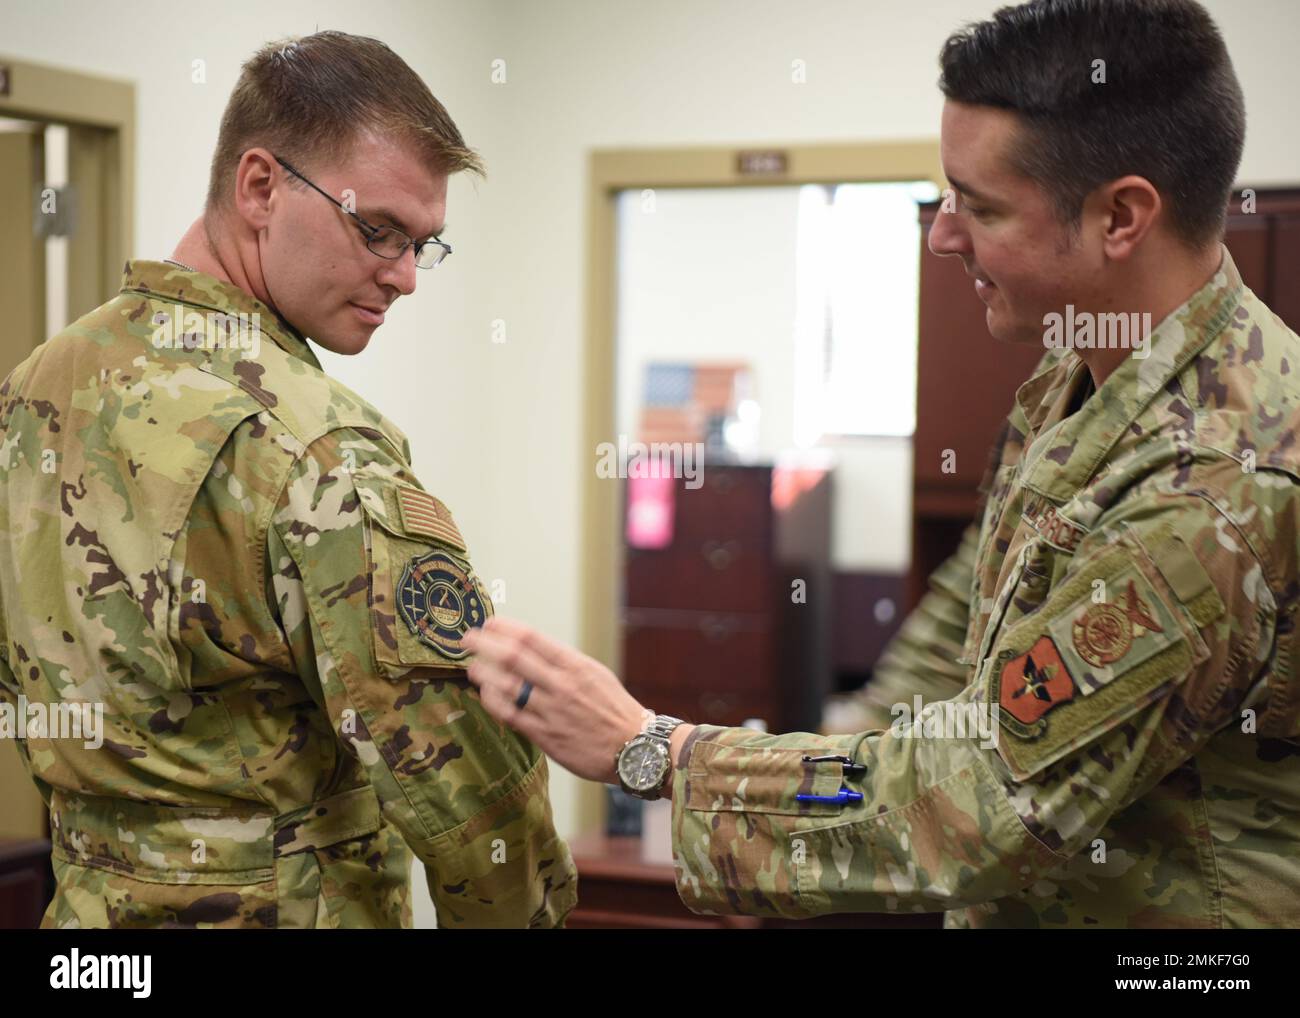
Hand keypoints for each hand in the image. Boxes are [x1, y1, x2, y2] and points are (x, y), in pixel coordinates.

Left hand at [463, 617, 648, 783]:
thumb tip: (531, 653)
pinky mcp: (546, 736)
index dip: (505, 627)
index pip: (532, 638)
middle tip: (468, 639)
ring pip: (507, 686)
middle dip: (485, 645)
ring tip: (472, 667)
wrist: (634, 747)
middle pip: (513, 657)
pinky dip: (494, 702)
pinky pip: (511, 715)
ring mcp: (552, 711)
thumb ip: (563, 664)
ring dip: (484, 674)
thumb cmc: (613, 709)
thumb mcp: (594, 674)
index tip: (489, 623)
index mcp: (575, 665)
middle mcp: (561, 685)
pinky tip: (486, 695)